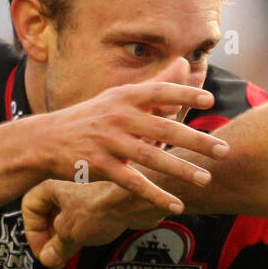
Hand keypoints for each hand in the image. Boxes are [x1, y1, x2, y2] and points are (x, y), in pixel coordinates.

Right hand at [23, 179, 159, 268]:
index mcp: (52, 186)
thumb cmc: (102, 206)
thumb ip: (56, 248)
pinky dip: (84, 235)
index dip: (33, 233)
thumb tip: (49, 259)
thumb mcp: (69, 233)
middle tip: (56, 257)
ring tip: (71, 254)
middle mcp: (67, 187)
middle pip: (49, 214)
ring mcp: (86, 197)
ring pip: (68, 220)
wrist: (138, 201)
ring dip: (68, 239)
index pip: (29, 208)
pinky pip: (86, 222)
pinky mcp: (102, 206)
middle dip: (51, 238)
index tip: (43, 251)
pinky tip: (89, 245)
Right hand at [35, 81, 227, 211]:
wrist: (44, 141)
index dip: (184, 94)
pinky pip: (133, 183)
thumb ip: (154, 86)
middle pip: (164, 128)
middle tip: (223, 151)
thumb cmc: (90, 118)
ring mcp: (108, 142)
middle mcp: (118, 116)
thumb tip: (184, 64)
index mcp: (125, 96)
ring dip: (181, 170)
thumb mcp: (118, 97)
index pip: (160, 91)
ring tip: (205, 179)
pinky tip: (176, 204)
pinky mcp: (99, 166)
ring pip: (151, 157)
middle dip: (196, 140)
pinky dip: (155, 195)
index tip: (210, 99)